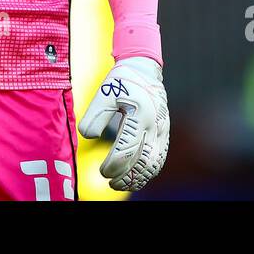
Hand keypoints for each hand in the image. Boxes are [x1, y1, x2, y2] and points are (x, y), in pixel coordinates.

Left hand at [78, 56, 169, 190]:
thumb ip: (95, 114)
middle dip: (126, 176)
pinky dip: (148, 172)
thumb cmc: (122, 81)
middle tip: (109, 182)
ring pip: (154, 163)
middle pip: (143, 161)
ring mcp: (163, 130)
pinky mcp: (165, 133)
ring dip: (138, 178)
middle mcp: (155, 124)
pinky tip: (135, 177)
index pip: (128, 148)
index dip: (115, 164)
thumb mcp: (104, 93)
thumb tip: (88, 136)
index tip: (102, 171)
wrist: (145, 69)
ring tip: (120, 184)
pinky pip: (160, 158)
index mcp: (140, 114)